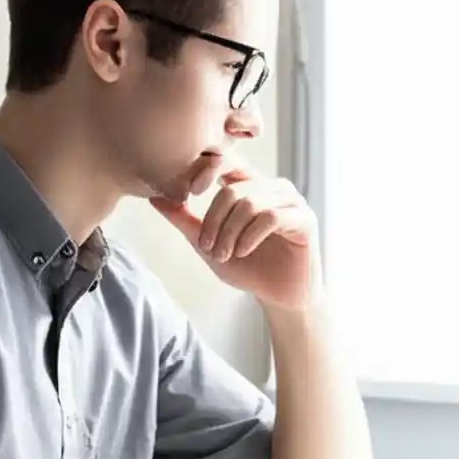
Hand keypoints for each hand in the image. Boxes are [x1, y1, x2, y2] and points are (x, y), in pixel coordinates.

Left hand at [150, 156, 321, 311]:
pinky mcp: (305, 219)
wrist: (279, 296)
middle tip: (209, 248)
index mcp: (251, 185)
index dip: (205, 170)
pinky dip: (250, 236)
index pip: (227, 162)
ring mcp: (291, 201)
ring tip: (225, 254)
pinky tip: (243, 252)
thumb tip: (153, 198)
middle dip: (214, 221)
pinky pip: (271, 217)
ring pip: (250, 202)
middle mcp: (273, 187)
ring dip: (230, 232)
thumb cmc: (248, 267)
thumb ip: (184, 220)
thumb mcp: (208, 243)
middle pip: (232, 189)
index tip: (188, 194)